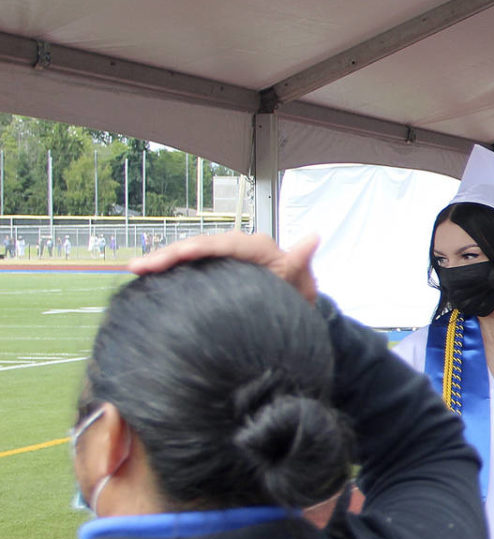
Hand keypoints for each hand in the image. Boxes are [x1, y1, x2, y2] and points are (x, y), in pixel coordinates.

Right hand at [130, 232, 320, 303]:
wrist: (292, 301)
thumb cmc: (296, 291)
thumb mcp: (299, 278)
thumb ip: (300, 260)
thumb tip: (314, 237)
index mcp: (256, 246)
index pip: (223, 243)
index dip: (198, 247)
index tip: (176, 255)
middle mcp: (236, 245)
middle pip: (198, 245)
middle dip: (168, 253)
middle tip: (139, 266)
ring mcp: (223, 255)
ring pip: (188, 252)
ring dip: (160, 258)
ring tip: (134, 268)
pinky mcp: (212, 266)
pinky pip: (187, 263)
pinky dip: (166, 267)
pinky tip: (143, 274)